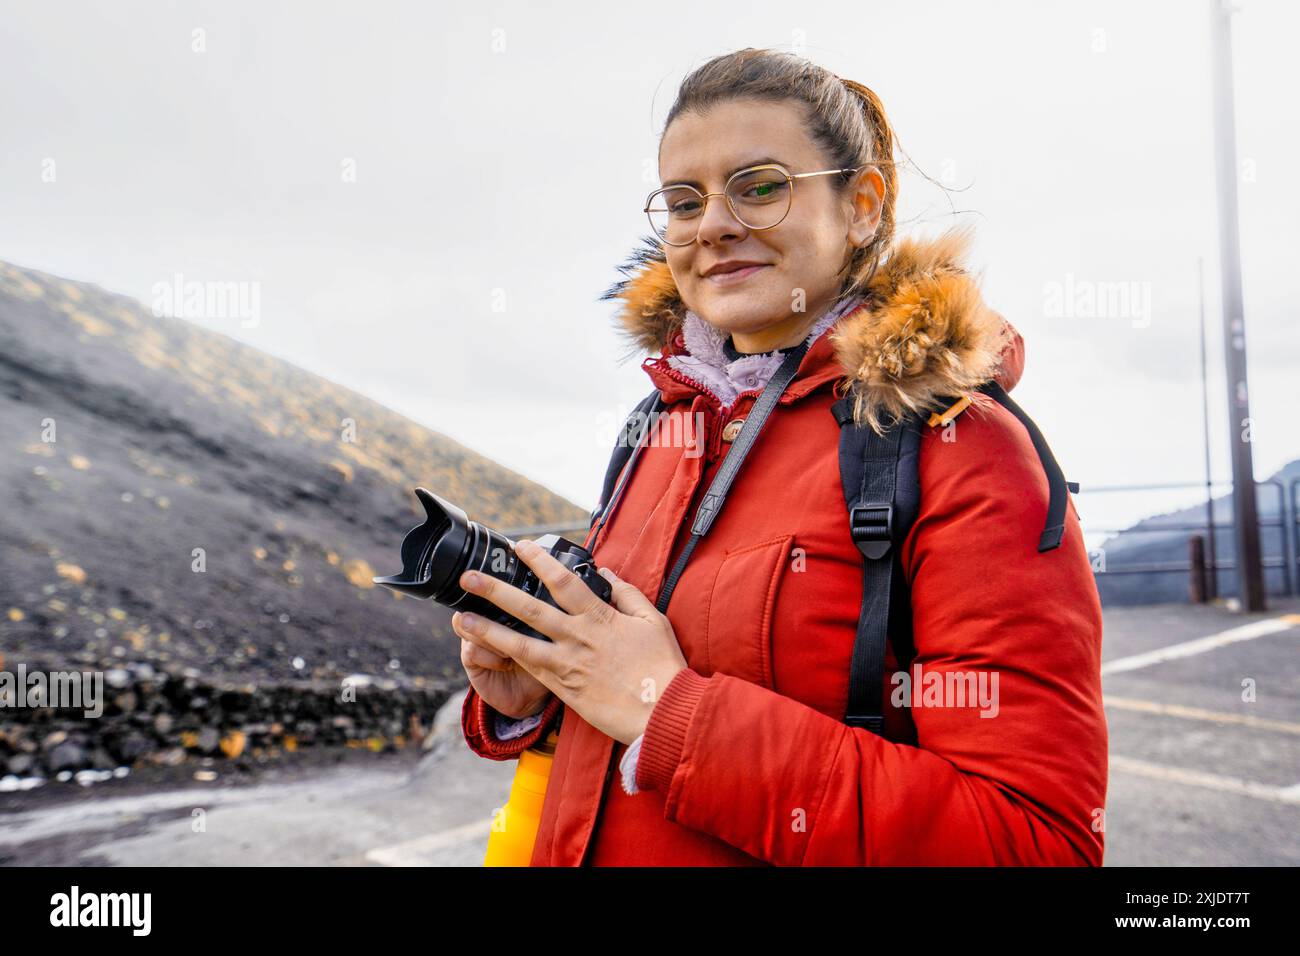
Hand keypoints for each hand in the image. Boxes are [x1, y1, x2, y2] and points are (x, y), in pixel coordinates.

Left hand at [451, 539, 687, 745]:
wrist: (663, 711)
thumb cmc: (662, 666)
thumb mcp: (652, 620)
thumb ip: (627, 594)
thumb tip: (606, 575)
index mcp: (599, 618)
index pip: (562, 581)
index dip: (539, 561)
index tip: (520, 547)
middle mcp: (577, 638)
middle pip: (529, 609)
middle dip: (496, 591)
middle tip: (470, 578)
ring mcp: (567, 665)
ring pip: (519, 643)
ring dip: (488, 629)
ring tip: (463, 618)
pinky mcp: (564, 689)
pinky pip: (530, 669)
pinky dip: (508, 658)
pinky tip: (489, 650)